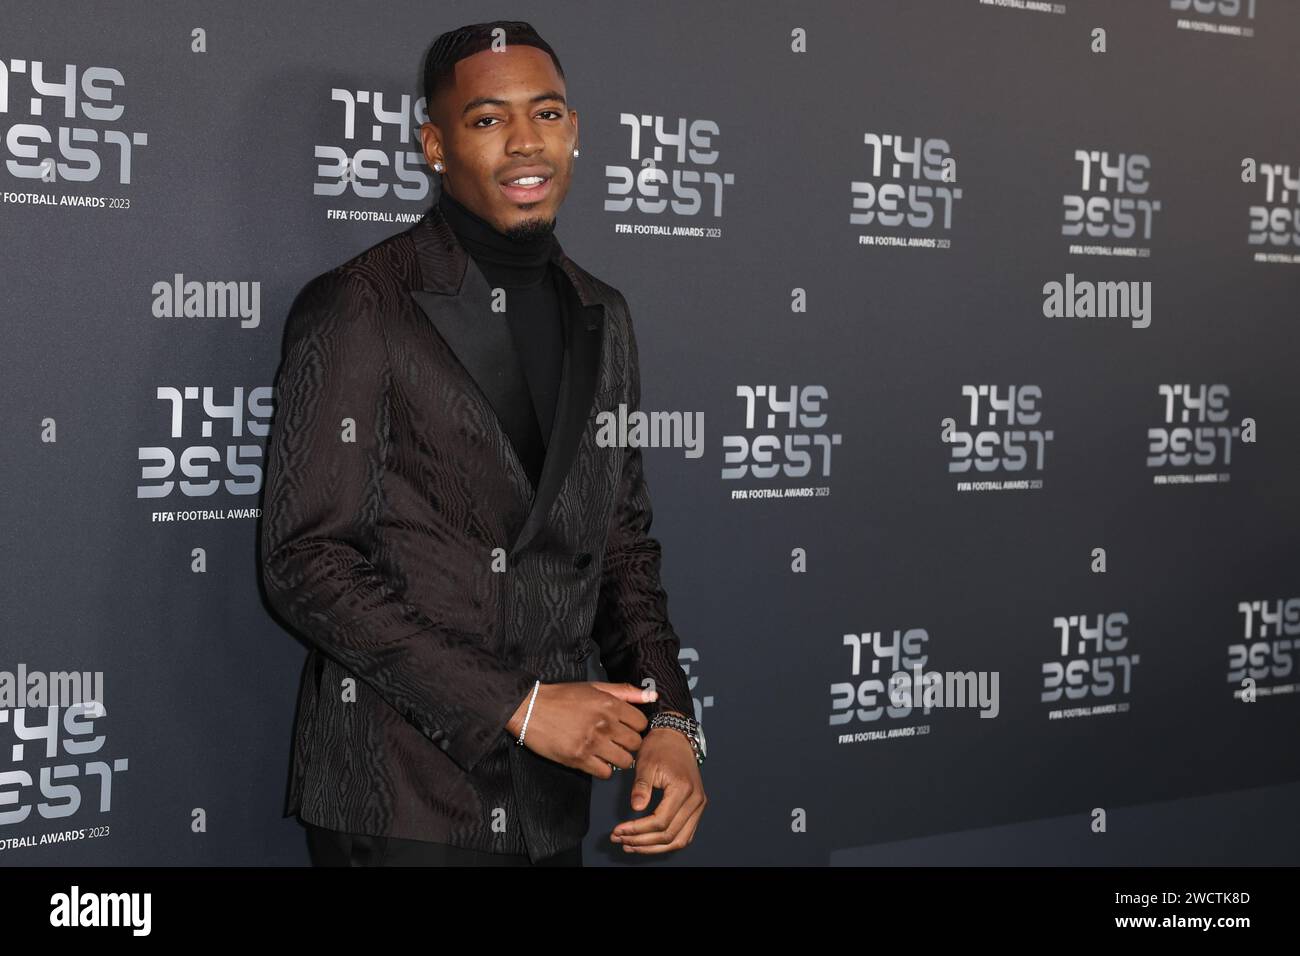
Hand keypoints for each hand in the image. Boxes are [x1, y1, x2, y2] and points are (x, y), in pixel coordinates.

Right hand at [507, 681, 655, 777]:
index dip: (635, 727)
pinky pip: (606, 773)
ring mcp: (592, 743)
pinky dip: (603, 769)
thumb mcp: (594, 687)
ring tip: (607, 752)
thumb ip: (625, 692)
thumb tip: (652, 695)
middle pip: (636, 744)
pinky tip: (594, 759)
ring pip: (625, 761)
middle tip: (617, 742)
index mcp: (610, 704)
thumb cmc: (562, 697)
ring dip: (618, 758)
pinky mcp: (579, 759)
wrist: (530, 709)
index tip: (626, 728)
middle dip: (629, 744)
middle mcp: (604, 724)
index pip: (641, 723)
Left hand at [610, 722, 705, 853]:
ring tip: (631, 845)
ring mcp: (699, 806)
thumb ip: (641, 787)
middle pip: (669, 835)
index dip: (637, 830)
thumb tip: (636, 809)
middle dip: (642, 841)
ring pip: (679, 840)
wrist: (675, 737)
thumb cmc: (660, 748)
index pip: (660, 821)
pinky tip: (648, 843)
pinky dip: (666, 843)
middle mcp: (696, 800)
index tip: (618, 830)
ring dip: (654, 847)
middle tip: (620, 839)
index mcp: (683, 789)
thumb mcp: (646, 764)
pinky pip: (684, 835)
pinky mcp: (696, 809)